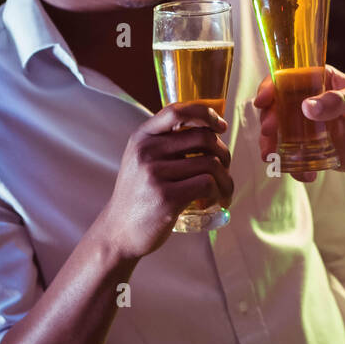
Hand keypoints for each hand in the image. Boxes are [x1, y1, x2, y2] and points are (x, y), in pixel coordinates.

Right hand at [92, 101, 232, 257]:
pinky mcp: (166, 198)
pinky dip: (220, 193)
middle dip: (224, 154)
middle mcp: (146, 151)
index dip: (206, 114)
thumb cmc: (140, 195)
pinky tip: (217, 201)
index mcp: (142, 137)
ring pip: (211, 163)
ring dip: (226, 179)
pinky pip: (208, 184)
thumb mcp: (142, 160)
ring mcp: (155, 174)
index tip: (221, 126)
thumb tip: (211, 128)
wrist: (118, 232)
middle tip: (225, 170)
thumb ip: (167, 142)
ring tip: (224, 192)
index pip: (177, 111)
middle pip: (204, 138)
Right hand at [253, 65, 344, 182]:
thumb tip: (307, 106)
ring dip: (271, 145)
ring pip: (278, 133)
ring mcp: (306, 127)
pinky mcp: (309, 149)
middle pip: (276, 106)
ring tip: (273, 158)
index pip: (288, 78)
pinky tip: (305, 174)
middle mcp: (308, 102)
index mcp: (319, 81)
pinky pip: (292, 156)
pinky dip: (292, 165)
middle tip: (270, 133)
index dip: (271, 87)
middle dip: (268, 120)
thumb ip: (338, 101)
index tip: (263, 101)